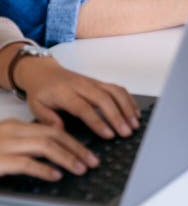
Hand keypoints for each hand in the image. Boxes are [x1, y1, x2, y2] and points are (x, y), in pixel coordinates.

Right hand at [0, 119, 98, 180]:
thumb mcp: (6, 145)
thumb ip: (27, 145)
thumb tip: (57, 154)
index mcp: (15, 126)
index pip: (52, 130)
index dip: (73, 142)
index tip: (88, 153)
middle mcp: (11, 131)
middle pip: (53, 135)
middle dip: (77, 148)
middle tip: (93, 161)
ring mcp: (4, 144)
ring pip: (45, 146)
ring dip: (67, 158)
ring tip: (81, 169)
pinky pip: (26, 163)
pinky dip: (45, 169)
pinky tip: (57, 175)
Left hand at [13, 57, 139, 139]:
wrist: (43, 71)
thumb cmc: (41, 91)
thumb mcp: (36, 107)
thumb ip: (48, 120)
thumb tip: (60, 132)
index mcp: (64, 93)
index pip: (84, 108)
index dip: (98, 122)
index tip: (109, 135)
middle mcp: (82, 85)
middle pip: (104, 99)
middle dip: (118, 116)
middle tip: (127, 132)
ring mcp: (93, 82)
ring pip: (115, 92)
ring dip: (127, 108)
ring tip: (134, 124)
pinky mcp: (100, 82)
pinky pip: (118, 89)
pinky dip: (129, 100)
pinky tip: (134, 113)